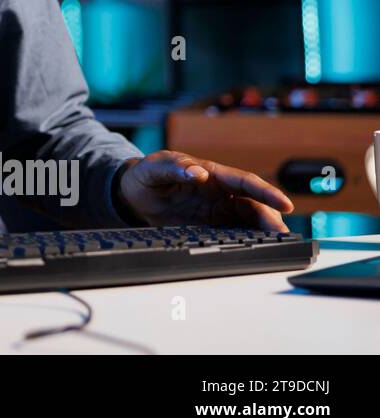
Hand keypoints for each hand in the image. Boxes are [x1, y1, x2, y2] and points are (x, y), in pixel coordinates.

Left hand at [117, 150, 293, 231]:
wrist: (133, 195)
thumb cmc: (146, 174)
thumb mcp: (154, 168)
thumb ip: (174, 167)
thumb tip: (199, 172)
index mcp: (211, 173)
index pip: (245, 182)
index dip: (266, 192)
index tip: (285, 204)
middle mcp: (220, 192)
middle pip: (253, 205)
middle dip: (271, 219)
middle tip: (284, 236)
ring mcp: (217, 210)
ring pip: (248, 221)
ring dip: (263, 232)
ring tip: (277, 246)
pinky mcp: (210, 226)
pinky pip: (233, 233)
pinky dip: (246, 241)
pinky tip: (256, 250)